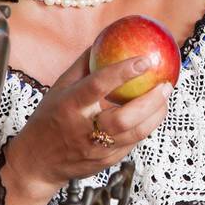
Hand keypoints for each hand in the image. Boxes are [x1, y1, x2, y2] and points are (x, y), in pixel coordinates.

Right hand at [13, 51, 171, 193]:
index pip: (98, 86)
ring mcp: (97, 149)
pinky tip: (153, 113)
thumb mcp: (58, 90)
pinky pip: (134, 143)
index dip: (123, 72)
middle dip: (151, 100)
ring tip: (164, 97)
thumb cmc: (48, 120)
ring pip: (136, 133)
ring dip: (156, 114)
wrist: (38, 163)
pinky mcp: (107, 162)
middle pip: (125, 117)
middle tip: (166, 84)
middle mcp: (84, 130)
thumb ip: (82, 67)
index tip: (145, 59)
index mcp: (69, 106)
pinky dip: (146, 126)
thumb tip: (103, 42)